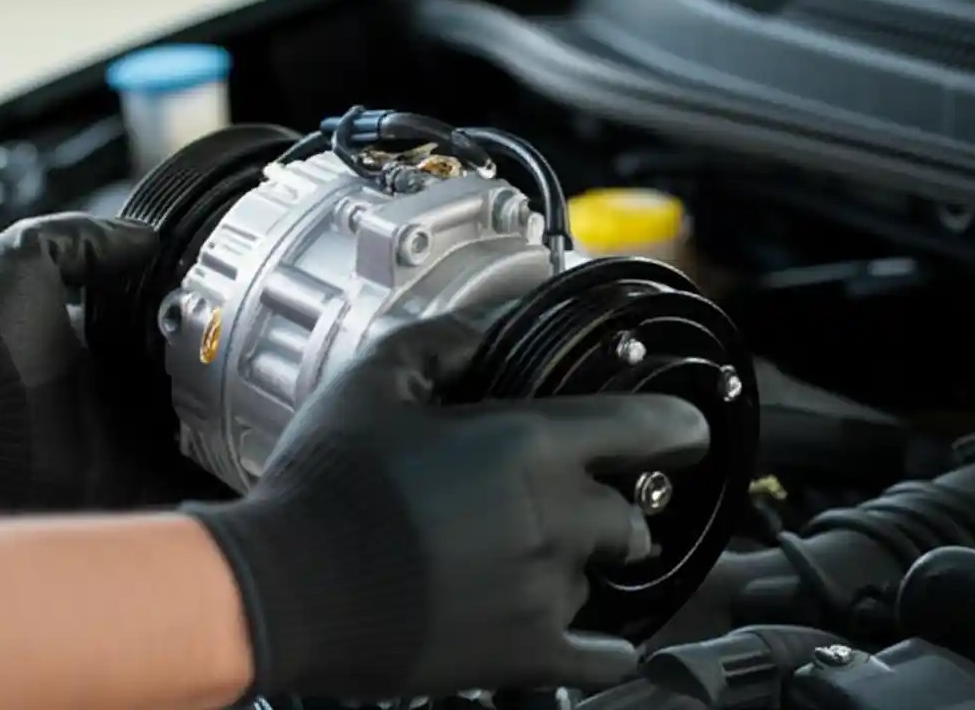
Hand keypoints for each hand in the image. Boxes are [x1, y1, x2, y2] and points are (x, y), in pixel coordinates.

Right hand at [187, 314, 710, 697]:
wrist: (285, 589)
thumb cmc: (325, 482)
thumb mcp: (379, 380)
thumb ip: (453, 339)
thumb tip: (503, 315)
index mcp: (529, 447)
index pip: (650, 429)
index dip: (681, 424)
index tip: (689, 429)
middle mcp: (555, 521)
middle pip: (633, 515)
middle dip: (616, 504)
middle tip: (579, 499)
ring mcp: (544, 593)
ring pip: (604, 578)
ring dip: (582, 564)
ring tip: (529, 557)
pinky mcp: (524, 655)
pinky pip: (598, 657)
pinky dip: (604, 647)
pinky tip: (599, 640)